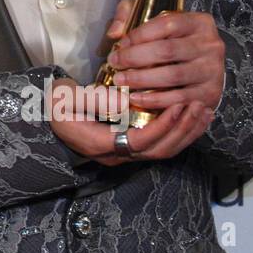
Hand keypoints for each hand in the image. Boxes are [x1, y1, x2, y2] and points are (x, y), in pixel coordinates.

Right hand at [48, 77, 214, 165]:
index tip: (178, 104)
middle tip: (199, 106)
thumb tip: (123, 103)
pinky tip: (192, 118)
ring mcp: (123, 153)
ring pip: (163, 152)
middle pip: (158, 151)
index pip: (141, 141)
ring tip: (203, 111)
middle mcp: (115, 154)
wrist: (49, 114)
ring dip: (186, 133)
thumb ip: (93, 100)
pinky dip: (180, 133)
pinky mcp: (130, 147)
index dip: (163, 126)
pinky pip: (161, 146)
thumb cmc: (56, 105)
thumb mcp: (66, 98)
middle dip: (182, 130)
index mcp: (100, 144)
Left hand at [105, 0, 225, 114]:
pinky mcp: (210, 93)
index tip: (119, 45)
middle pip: (167, 50)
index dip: (139, 35)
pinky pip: (180, 98)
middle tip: (114, 64)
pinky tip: (137, 97)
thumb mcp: (156, 20)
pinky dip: (155, 100)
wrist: (206, 67)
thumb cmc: (176, 42)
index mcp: (198, 23)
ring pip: (173, 75)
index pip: (166, 24)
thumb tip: (114, 33)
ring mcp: (213, 70)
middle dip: (134, 58)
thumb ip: (130, 16)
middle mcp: (210, 45)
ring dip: (141, 79)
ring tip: (120, 81)